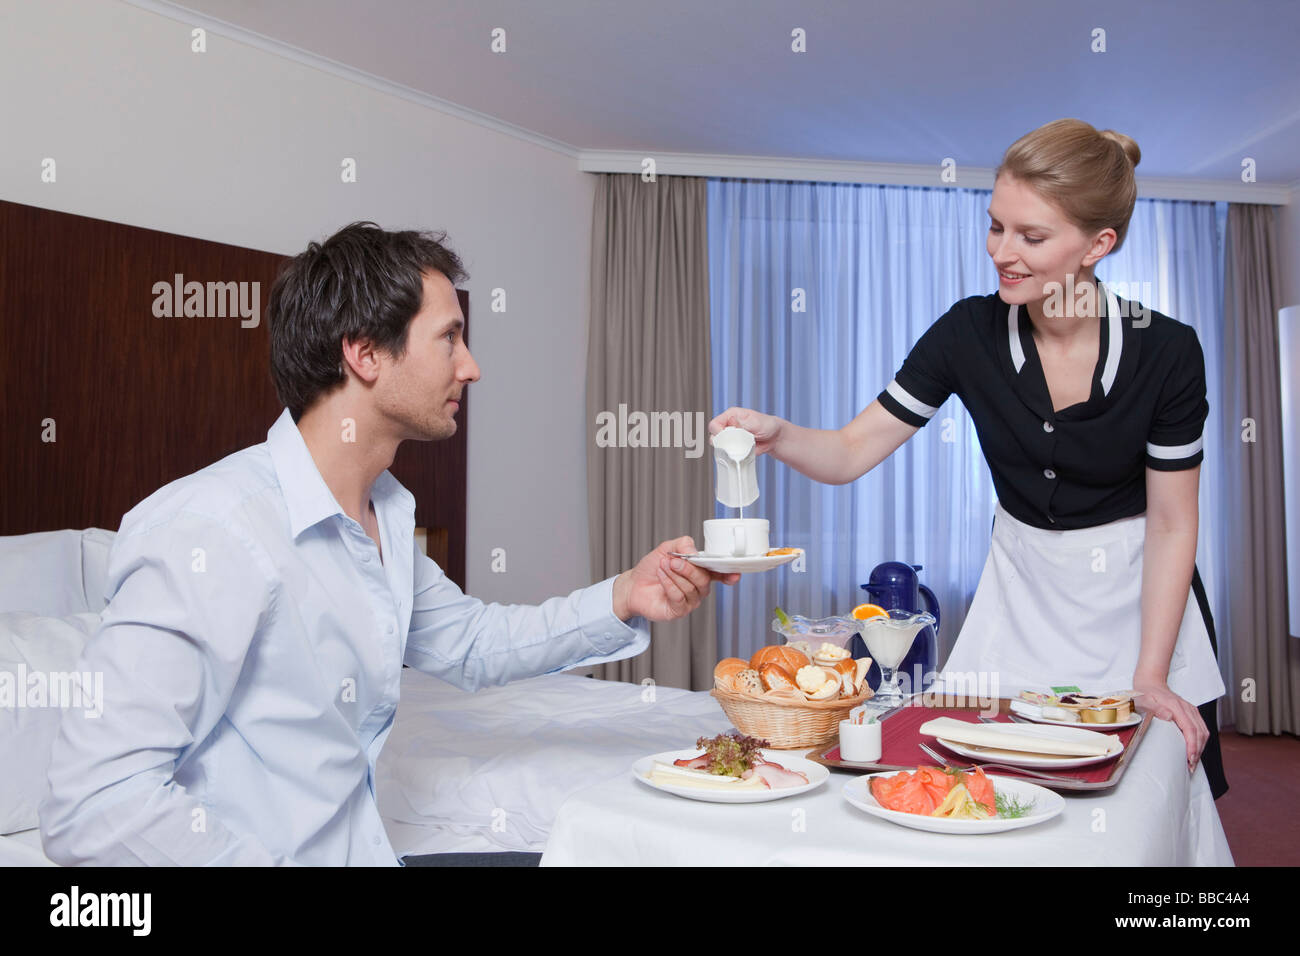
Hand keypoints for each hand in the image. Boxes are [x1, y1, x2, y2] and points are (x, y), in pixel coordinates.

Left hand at [612, 536, 741, 621]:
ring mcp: (690, 601)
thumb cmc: (652, 568)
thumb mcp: (667, 549)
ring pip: (691, 588)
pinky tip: (661, 576)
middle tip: (673, 561)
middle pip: (704, 580)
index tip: (734, 574)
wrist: (633, 585)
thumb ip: (682, 544)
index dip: (729, 574)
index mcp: (700, 573)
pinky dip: (669, 584)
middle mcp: (698, 588)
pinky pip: (679, 597)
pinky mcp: (678, 611)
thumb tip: (693, 550)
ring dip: (674, 575)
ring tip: (662, 567)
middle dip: (688, 569)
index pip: (719, 574)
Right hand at [708, 407, 785, 457]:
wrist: (774, 437)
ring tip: (743, 447)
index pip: (714, 424)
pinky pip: (729, 455)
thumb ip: (742, 424)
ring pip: (720, 447)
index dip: (718, 432)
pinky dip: (736, 455)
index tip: (727, 437)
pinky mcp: (734, 448)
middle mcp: (728, 427)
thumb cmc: (766, 425)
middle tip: (736, 444)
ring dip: (730, 450)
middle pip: (714, 437)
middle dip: (723, 443)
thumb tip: (732, 424)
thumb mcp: (755, 422)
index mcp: (730, 415)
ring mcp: (730, 439)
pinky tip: (745, 452)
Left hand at [1132, 678, 1207, 771]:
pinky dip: (1200, 741)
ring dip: (1201, 747)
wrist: (1151, 682)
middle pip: (1200, 732)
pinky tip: (1195, 750)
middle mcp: (1187, 708)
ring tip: (1193, 761)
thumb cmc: (1146, 693)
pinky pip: (1201, 728)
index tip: (1190, 758)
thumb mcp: (1144, 700)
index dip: (1192, 745)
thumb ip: (1155, 708)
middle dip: (1198, 751)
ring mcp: (1191, 710)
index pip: (1190, 729)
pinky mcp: (1192, 713)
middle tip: (1191, 766)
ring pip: (1203, 731)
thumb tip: (1169, 717)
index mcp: (1177, 706)